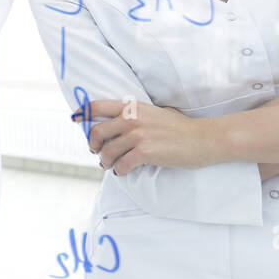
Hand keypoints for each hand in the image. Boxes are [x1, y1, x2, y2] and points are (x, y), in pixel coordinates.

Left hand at [79, 98, 215, 174]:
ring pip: (106, 152)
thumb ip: (133, 115)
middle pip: (96, 133)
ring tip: (110, 165)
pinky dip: (119, 171)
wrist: (204, 139)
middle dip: (93, 146)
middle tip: (97, 152)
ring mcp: (138, 135)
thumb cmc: (179, 128)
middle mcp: (131, 118)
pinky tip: (123, 172)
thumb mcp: (153, 113)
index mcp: (132, 106)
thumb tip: (114, 123)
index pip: (97, 106)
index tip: (74, 119)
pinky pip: (121, 165)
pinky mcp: (145, 152)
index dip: (82, 112)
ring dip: (105, 162)